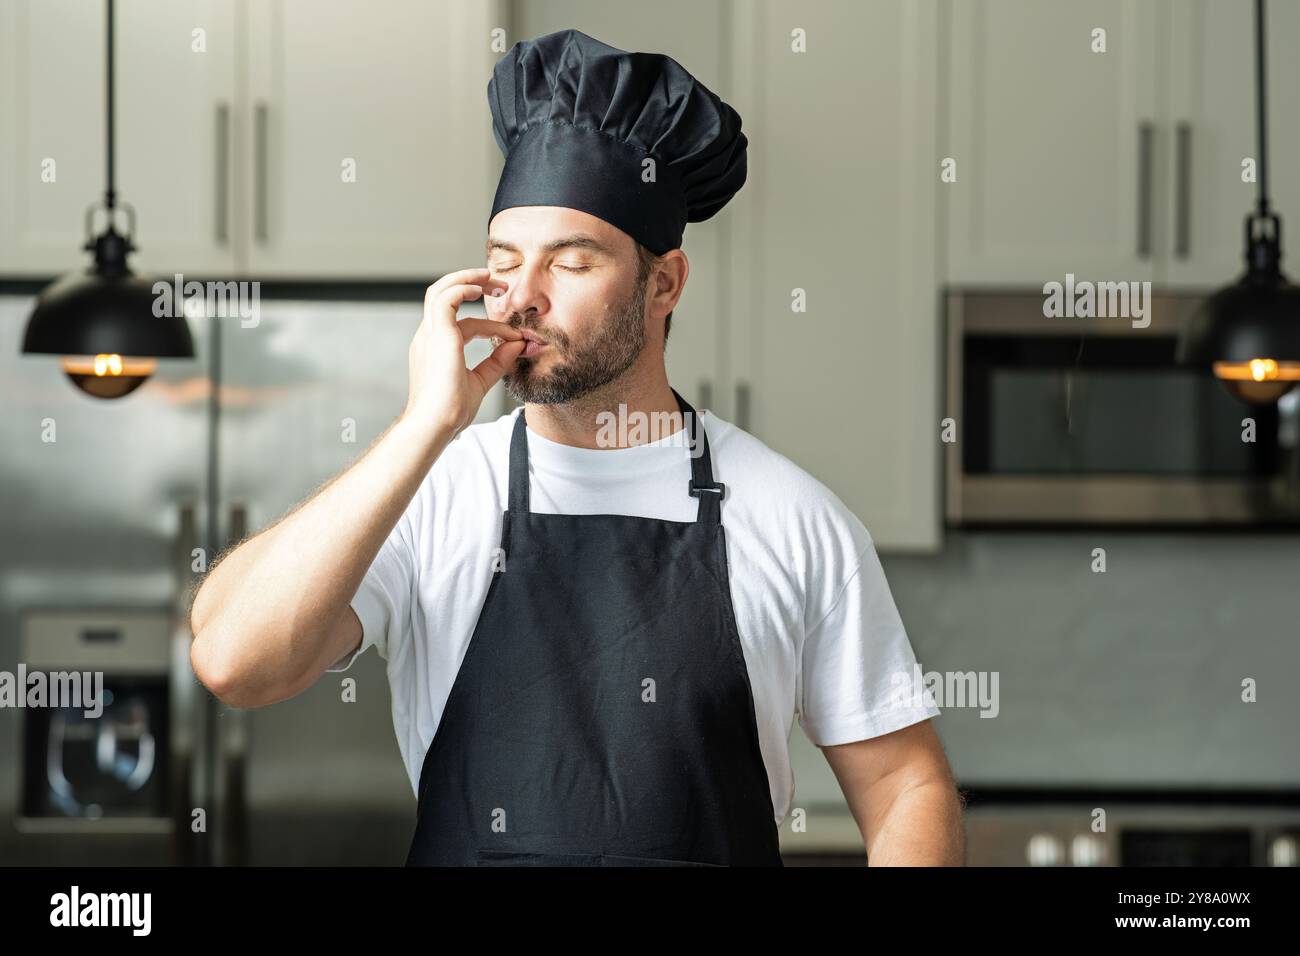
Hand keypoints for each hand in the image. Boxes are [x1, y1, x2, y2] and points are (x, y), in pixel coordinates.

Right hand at [403, 268, 524, 435]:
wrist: (436, 423)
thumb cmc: (451, 410)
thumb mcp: (480, 381)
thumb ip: (498, 362)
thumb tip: (518, 344)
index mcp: (435, 349)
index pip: (463, 324)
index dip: (491, 326)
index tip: (515, 335)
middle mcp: (429, 337)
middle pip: (443, 296)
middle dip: (470, 284)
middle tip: (499, 284)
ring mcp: (430, 334)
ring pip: (440, 290)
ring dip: (466, 279)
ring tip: (491, 277)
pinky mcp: (437, 334)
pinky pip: (446, 298)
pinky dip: (463, 288)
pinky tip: (481, 290)